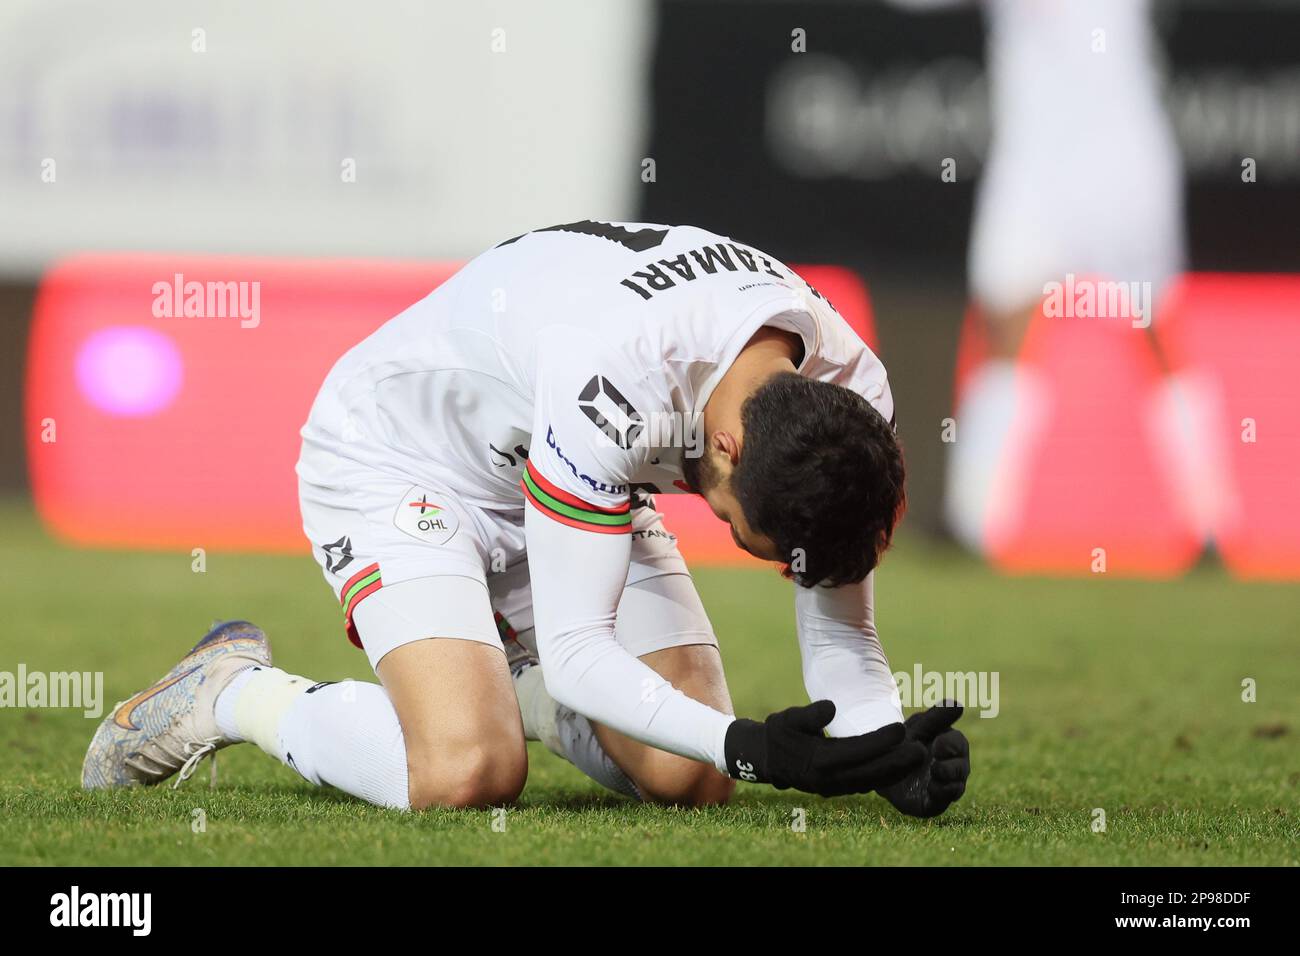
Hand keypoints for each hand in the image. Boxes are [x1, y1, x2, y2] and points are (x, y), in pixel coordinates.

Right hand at [724, 700, 925, 796]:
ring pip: (873, 781)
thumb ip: (810, 714)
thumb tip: (832, 706)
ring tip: (919, 756)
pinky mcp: (840, 787)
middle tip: (921, 749)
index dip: (881, 741)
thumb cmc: (779, 733)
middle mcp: (830, 779)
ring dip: (896, 771)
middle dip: (898, 762)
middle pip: (871, 772)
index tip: (901, 728)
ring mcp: (836, 787)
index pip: (857, 750)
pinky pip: (868, 783)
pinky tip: (902, 765)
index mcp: (819, 761)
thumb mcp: (788, 718)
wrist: (766, 758)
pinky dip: (886, 775)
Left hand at [879, 702, 970, 817]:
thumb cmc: (904, 740)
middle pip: (962, 768)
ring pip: (957, 787)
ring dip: (948, 780)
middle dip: (953, 765)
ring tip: (934, 772)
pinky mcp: (932, 803)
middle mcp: (953, 768)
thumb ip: (936, 718)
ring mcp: (943, 786)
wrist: (880, 763)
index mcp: (951, 746)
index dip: (952, 745)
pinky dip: (941, 795)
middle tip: (937, 761)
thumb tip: (957, 703)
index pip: (960, 745)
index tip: (938, 743)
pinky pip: (942, 803)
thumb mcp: (917, 727)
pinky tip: (931, 787)